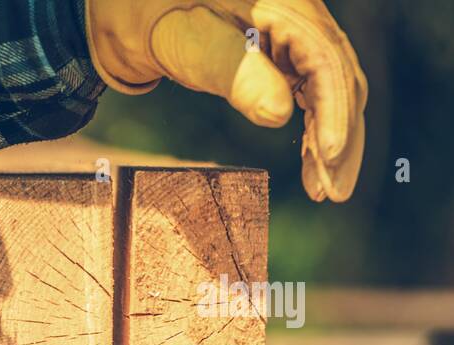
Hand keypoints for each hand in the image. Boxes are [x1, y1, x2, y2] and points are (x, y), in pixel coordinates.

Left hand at [85, 0, 366, 201]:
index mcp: (286, 6)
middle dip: (341, 136)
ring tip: (323, 189)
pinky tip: (312, 160)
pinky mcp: (287, 53)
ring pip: (332, 88)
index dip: (333, 111)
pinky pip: (314, 90)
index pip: (327, 62)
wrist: (138, 10)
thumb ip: (236, 74)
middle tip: (333, 192)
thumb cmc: (159, 20)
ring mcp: (298, 34)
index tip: (328, 155)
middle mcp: (302, 16)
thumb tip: (280, 114)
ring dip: (331, 139)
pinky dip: (315, 127)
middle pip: (340, 78)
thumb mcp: (192, 46)